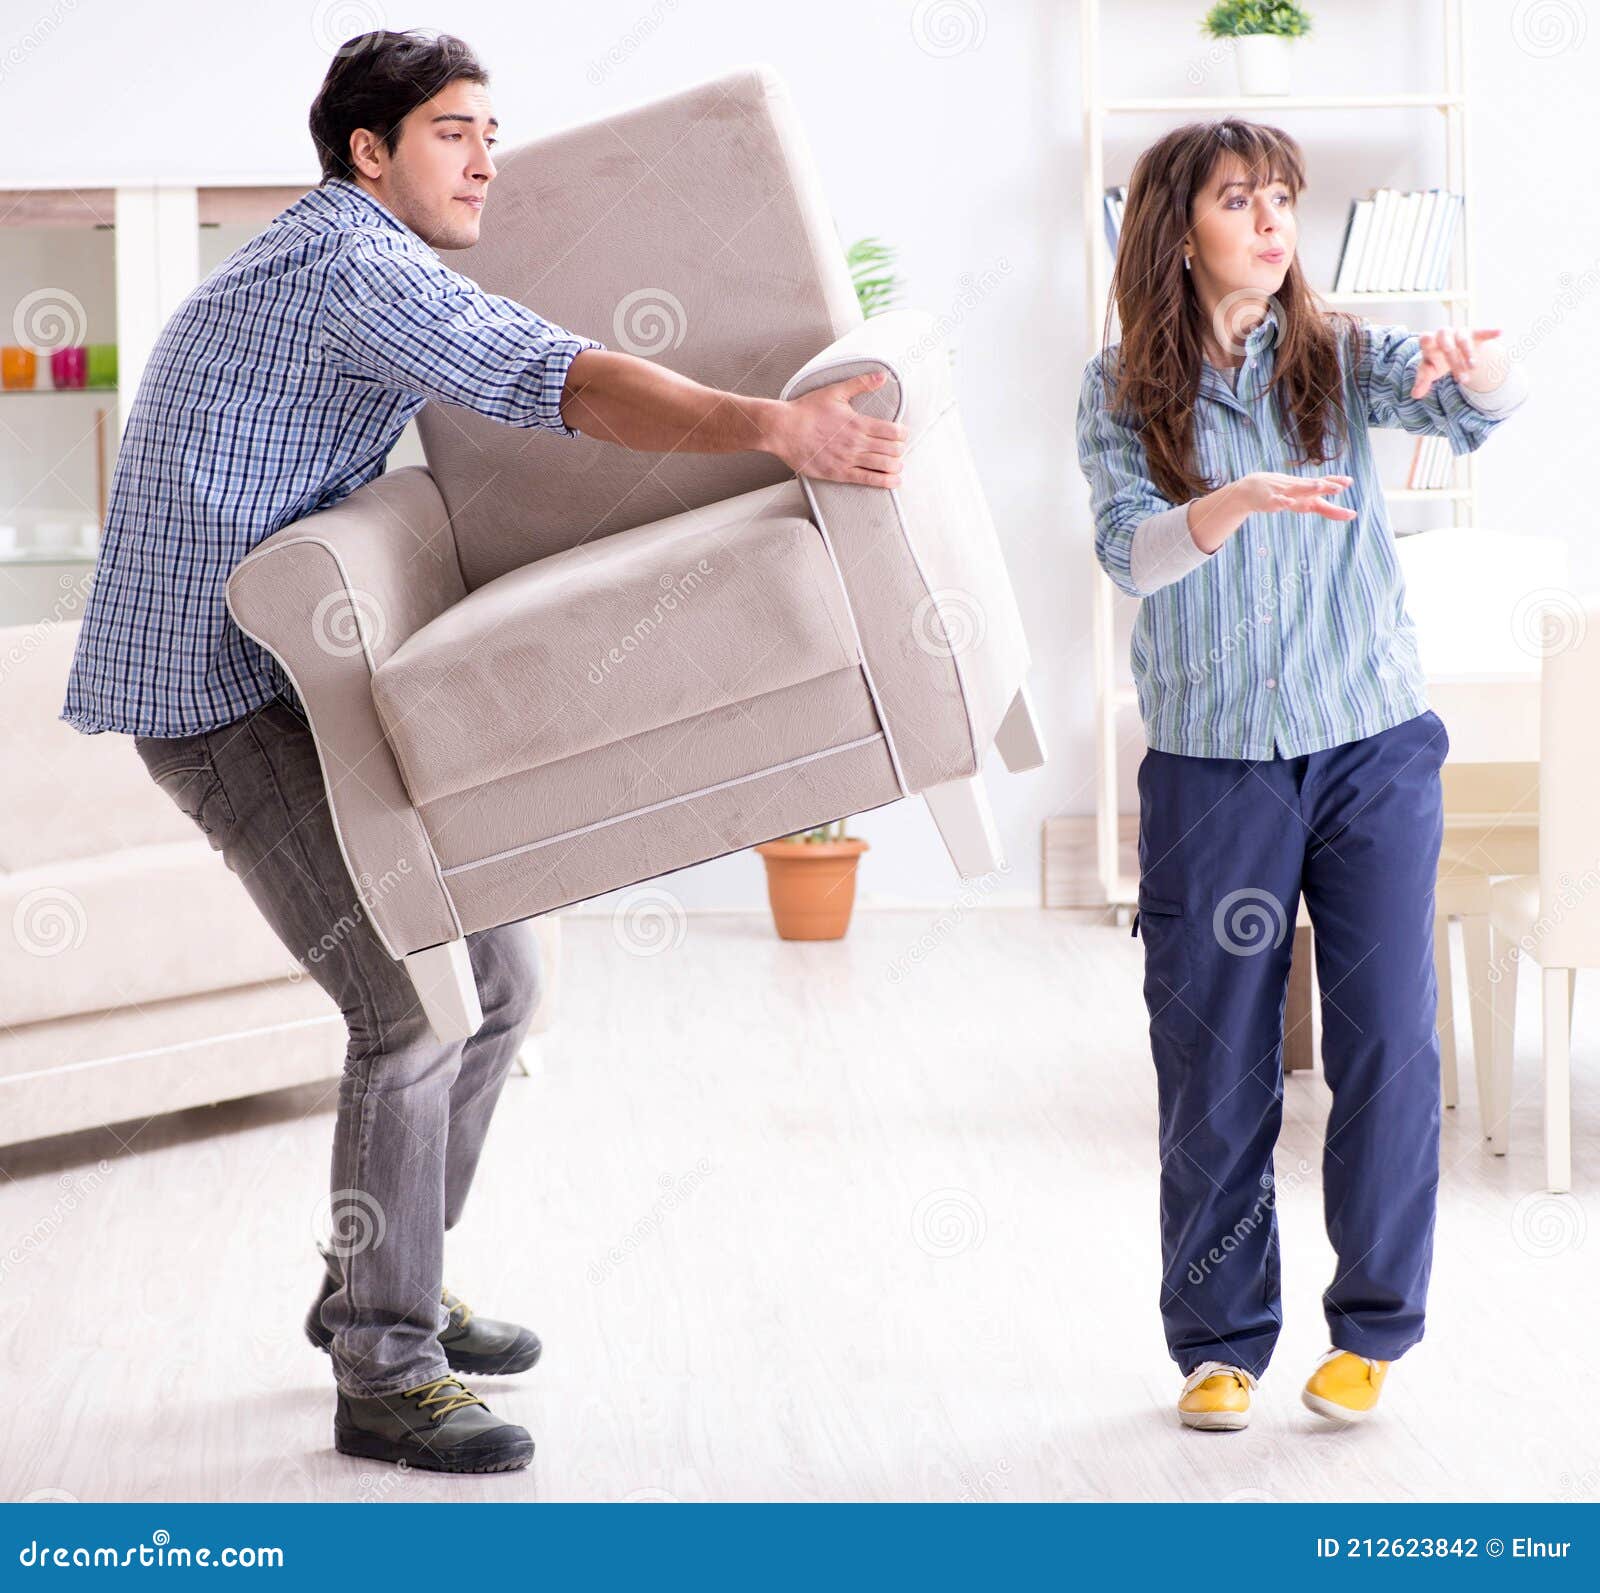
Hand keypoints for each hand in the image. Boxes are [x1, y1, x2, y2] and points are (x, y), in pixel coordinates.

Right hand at [767, 370, 907, 487]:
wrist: (784, 430)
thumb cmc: (807, 410)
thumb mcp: (835, 391)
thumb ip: (861, 384)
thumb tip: (882, 376)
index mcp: (858, 422)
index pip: (894, 431)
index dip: (903, 433)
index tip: (902, 433)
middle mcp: (857, 443)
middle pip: (893, 450)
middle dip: (900, 450)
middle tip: (898, 449)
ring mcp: (849, 460)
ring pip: (884, 466)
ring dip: (896, 467)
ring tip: (897, 465)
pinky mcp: (839, 474)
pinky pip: (869, 480)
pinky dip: (885, 482)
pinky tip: (894, 482)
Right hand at [1238, 471, 1357, 523]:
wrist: (1250, 489)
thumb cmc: (1284, 495)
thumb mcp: (1306, 502)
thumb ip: (1326, 508)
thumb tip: (1349, 514)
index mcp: (1308, 490)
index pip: (1324, 484)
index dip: (1335, 483)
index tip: (1349, 481)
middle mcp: (1299, 489)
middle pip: (1315, 487)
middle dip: (1327, 486)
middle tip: (1340, 487)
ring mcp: (1284, 493)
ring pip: (1298, 489)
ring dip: (1309, 487)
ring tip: (1320, 486)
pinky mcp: (1270, 500)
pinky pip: (1278, 501)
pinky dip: (1283, 502)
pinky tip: (1288, 503)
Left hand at [1410, 326, 1501, 397]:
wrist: (1451, 349)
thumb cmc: (1436, 361)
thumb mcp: (1428, 371)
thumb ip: (1422, 381)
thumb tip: (1415, 395)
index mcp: (1430, 344)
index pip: (1426, 340)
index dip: (1427, 340)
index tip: (1427, 339)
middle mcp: (1444, 335)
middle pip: (1447, 346)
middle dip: (1454, 362)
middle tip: (1461, 380)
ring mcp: (1459, 333)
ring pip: (1464, 341)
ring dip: (1469, 354)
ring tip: (1473, 368)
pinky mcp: (1473, 334)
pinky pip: (1482, 332)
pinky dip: (1490, 332)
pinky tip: (1500, 332)